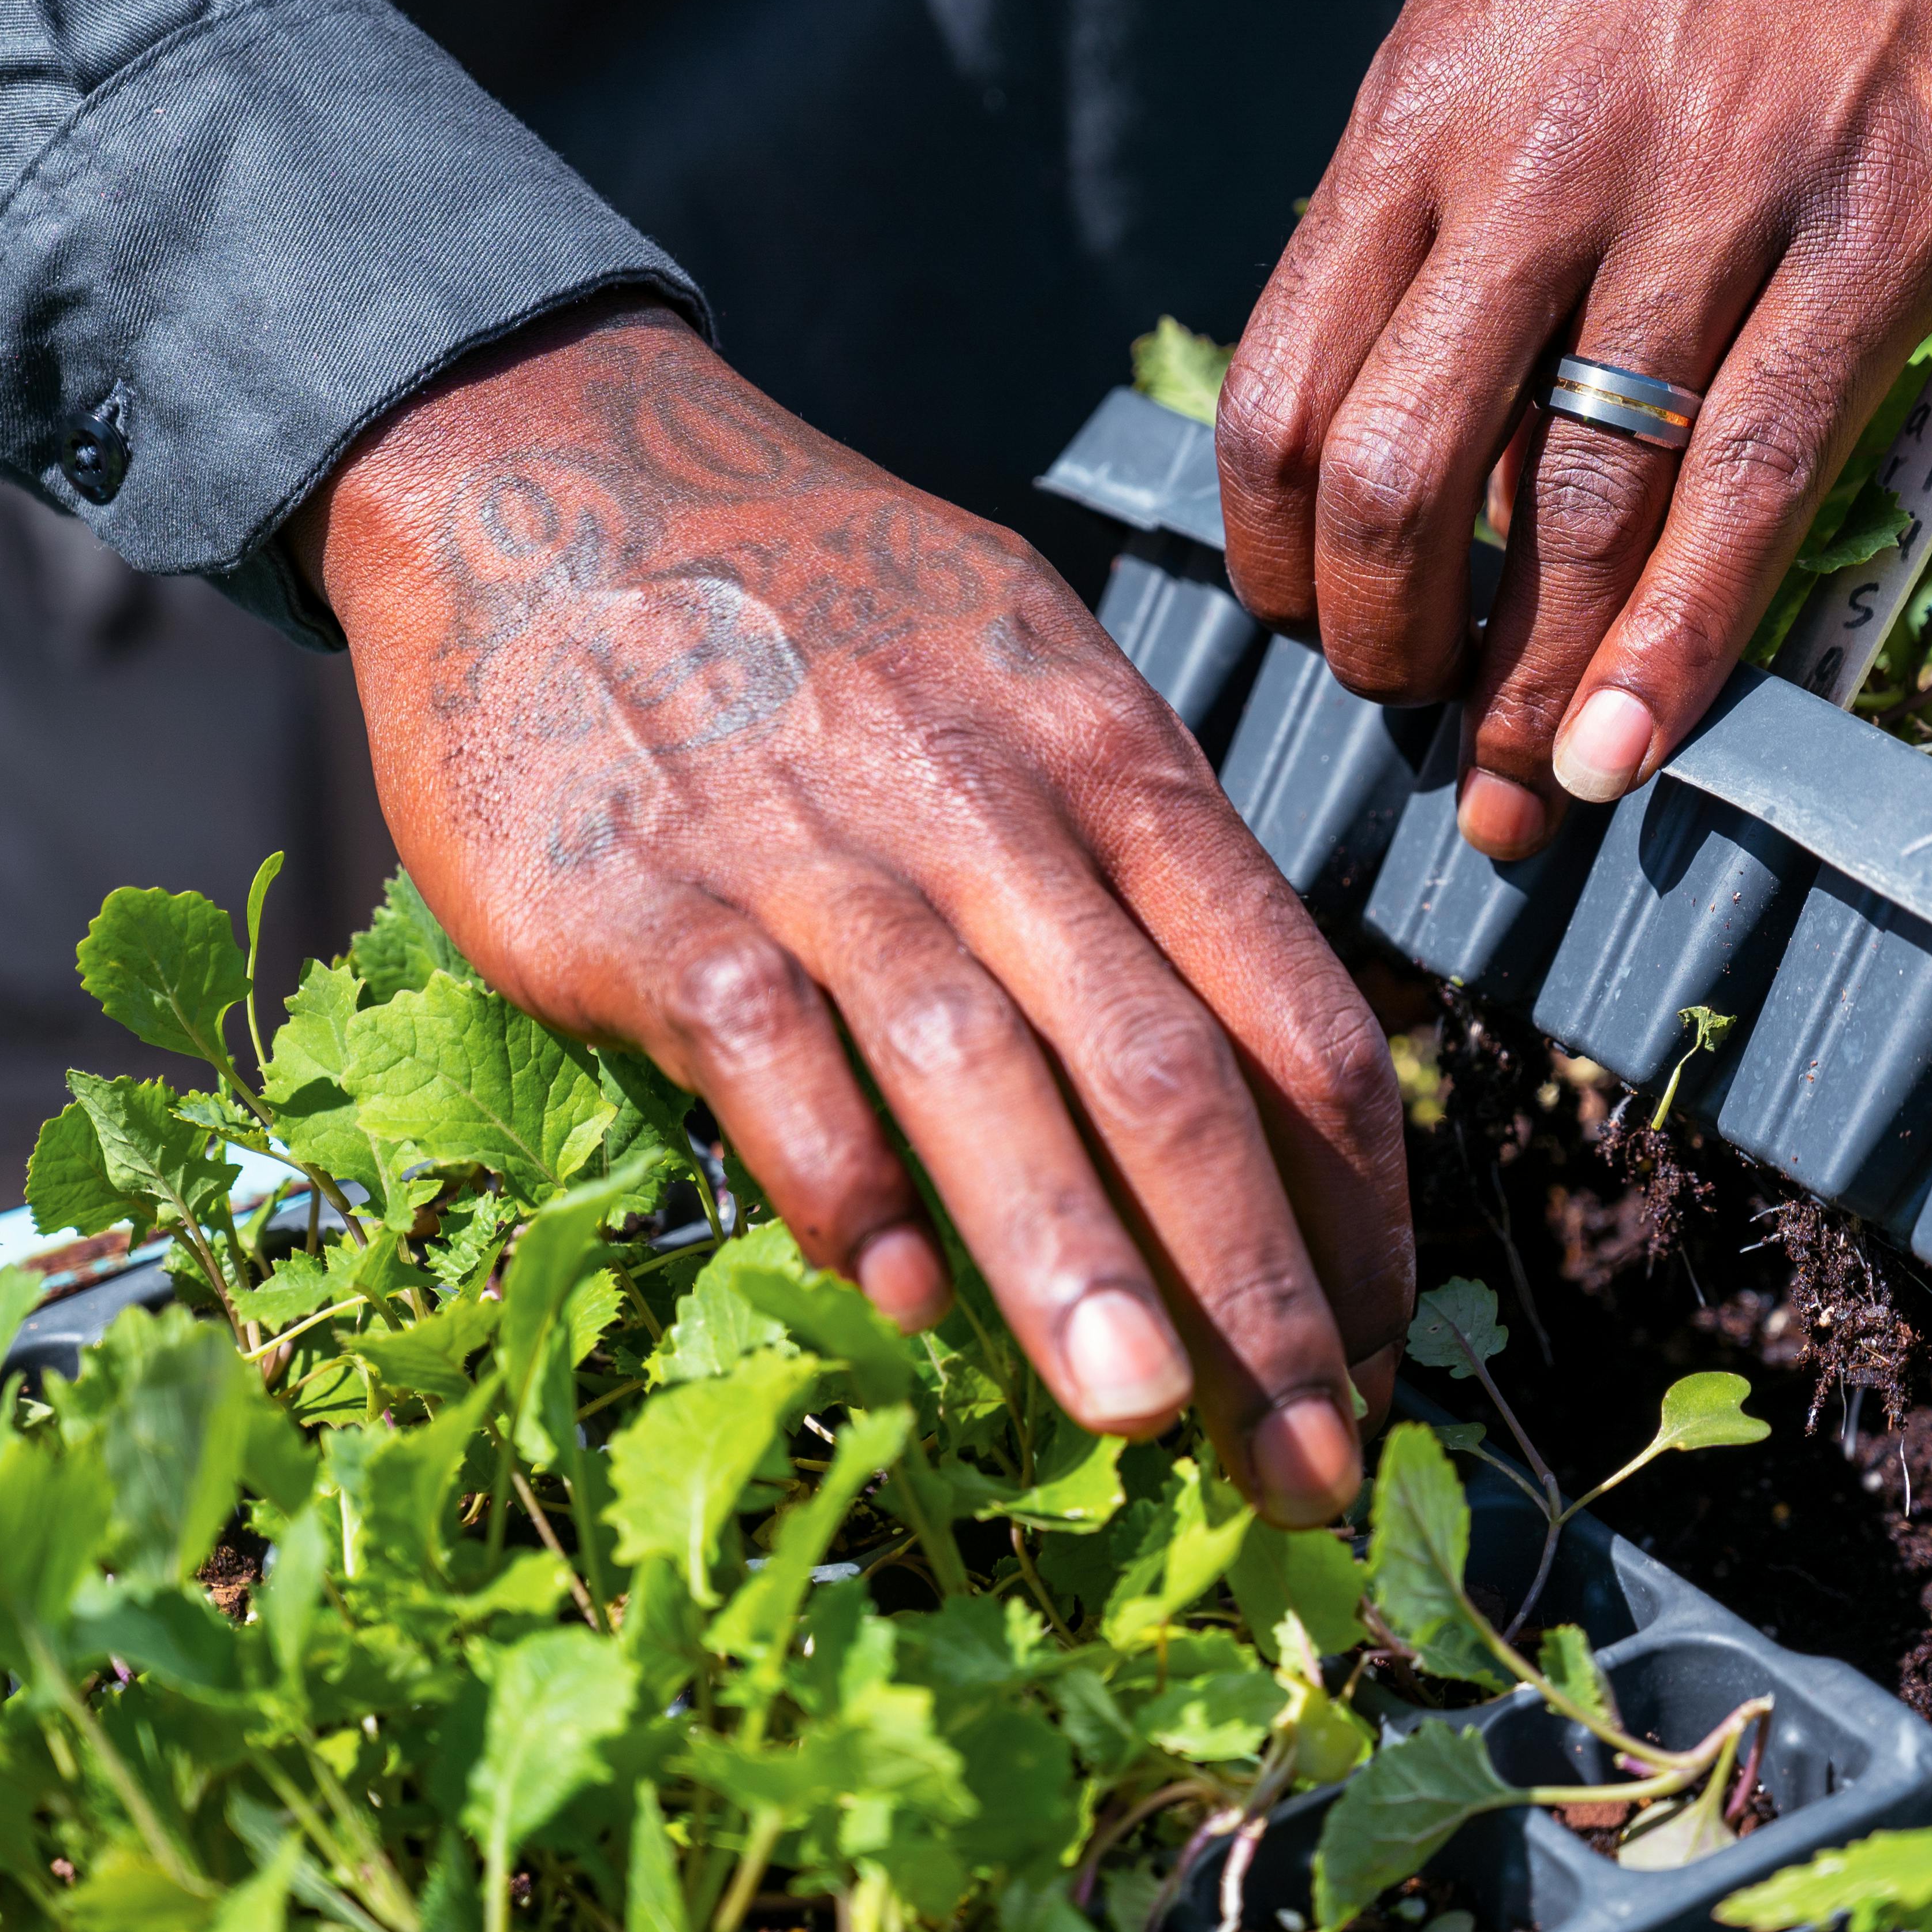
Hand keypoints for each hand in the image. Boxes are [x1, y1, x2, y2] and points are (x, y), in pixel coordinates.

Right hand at [294, 300, 1410, 1523]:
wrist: (550, 467)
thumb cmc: (823, 607)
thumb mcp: (1028, 674)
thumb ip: (1138, 860)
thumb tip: (1250, 1082)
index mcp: (1110, 753)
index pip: (1290, 1006)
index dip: (1353, 1199)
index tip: (1381, 1348)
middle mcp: (987, 797)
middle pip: (1166, 1066)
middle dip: (1255, 1285)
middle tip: (1309, 1464)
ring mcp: (812, 845)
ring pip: (980, 1070)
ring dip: (1074, 1261)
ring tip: (1147, 1427)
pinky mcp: (644, 895)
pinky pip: (768, 1056)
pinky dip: (841, 1182)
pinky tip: (899, 1305)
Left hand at [1217, 0, 1931, 856]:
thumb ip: (1434, 149)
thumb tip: (1384, 318)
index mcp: (1427, 104)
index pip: (1283, 385)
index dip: (1272, 552)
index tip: (1305, 620)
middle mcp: (1539, 163)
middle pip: (1393, 475)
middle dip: (1386, 646)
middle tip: (1418, 718)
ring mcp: (1707, 204)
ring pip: (1573, 506)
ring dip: (1537, 683)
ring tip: (1533, 787)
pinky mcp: (1869, 236)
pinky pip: (1755, 479)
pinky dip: (1687, 637)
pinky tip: (1643, 741)